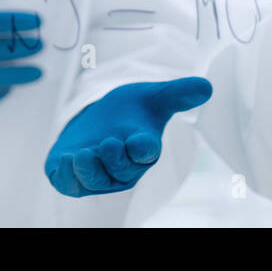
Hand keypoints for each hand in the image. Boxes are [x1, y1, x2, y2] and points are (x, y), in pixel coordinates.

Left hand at [45, 77, 211, 196]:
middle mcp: (123, 166)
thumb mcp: (153, 96)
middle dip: (114, 160)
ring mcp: (98, 174)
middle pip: (121, 170)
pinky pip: (69, 183)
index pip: (146, 152)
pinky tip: (65, 159)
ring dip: (89, 170)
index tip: (139, 142)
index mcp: (143, 146)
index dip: (142, 149)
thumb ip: (178, 93)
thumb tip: (206, 86)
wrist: (102, 119)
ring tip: (83, 153)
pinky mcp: (73, 175)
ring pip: (94, 181)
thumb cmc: (132, 111)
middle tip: (108, 143)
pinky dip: (67, 175)